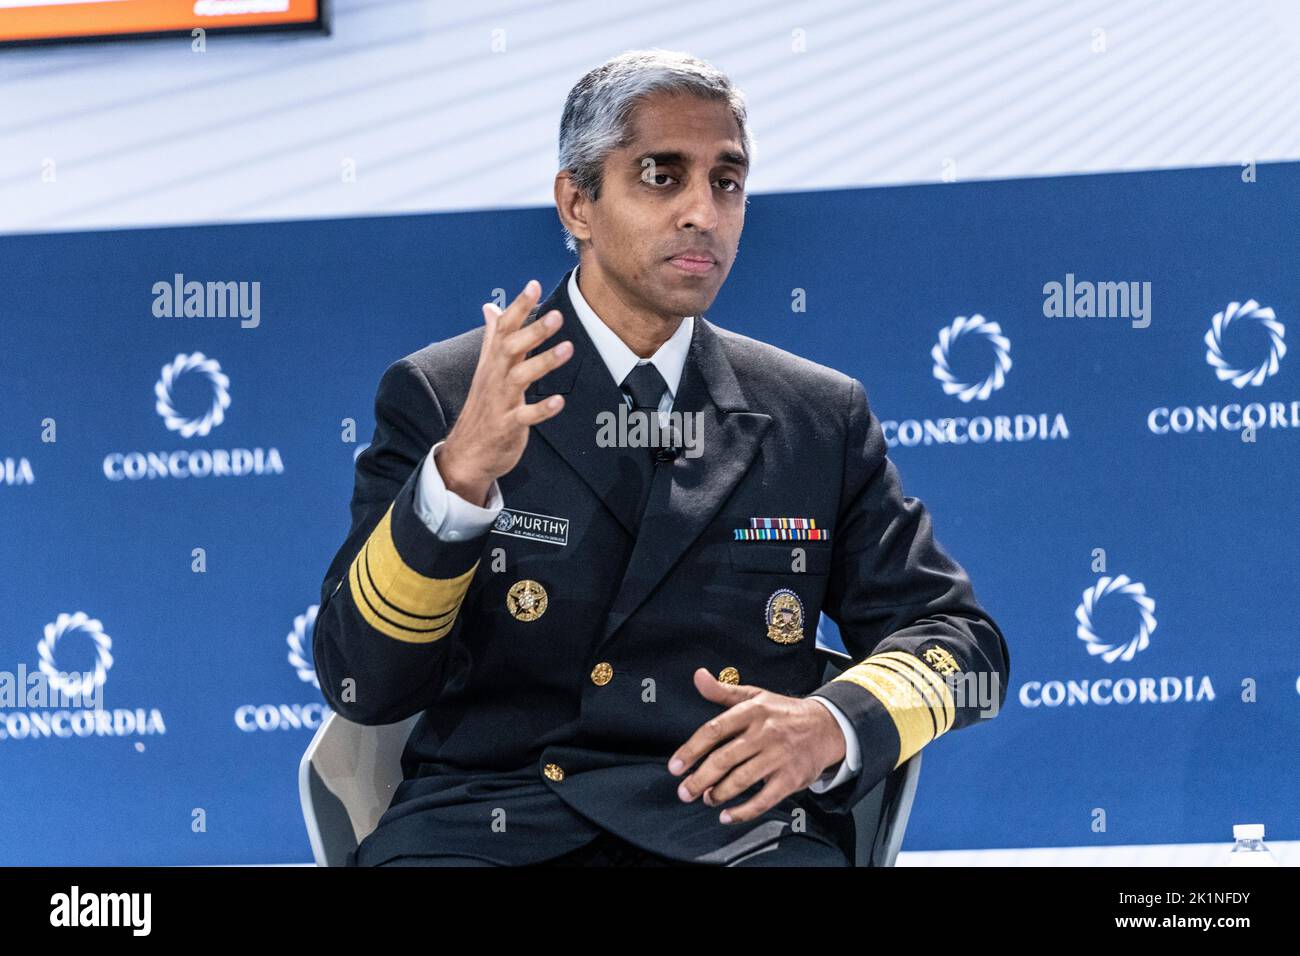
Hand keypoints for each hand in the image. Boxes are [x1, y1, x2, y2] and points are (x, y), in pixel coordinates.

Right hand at [438, 279, 572, 505]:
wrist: (466, 453)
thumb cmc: (483, 407)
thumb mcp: (487, 369)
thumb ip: (494, 338)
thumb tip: (491, 307)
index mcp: (493, 362)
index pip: (504, 328)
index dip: (519, 306)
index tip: (534, 285)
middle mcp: (494, 377)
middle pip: (510, 348)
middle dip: (533, 331)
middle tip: (557, 315)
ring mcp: (500, 402)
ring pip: (519, 377)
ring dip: (543, 363)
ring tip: (567, 349)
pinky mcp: (507, 427)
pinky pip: (525, 416)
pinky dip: (541, 409)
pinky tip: (559, 401)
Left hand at [667, 668, 846, 823]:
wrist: (826, 727)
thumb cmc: (782, 713)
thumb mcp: (754, 696)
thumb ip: (722, 691)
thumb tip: (698, 676)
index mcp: (752, 711)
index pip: (715, 730)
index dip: (692, 750)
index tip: (675, 767)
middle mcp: (765, 733)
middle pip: (725, 758)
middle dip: (700, 778)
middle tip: (684, 792)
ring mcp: (779, 756)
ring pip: (741, 780)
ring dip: (718, 794)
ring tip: (706, 799)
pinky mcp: (791, 778)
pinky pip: (763, 800)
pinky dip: (743, 812)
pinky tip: (727, 816)